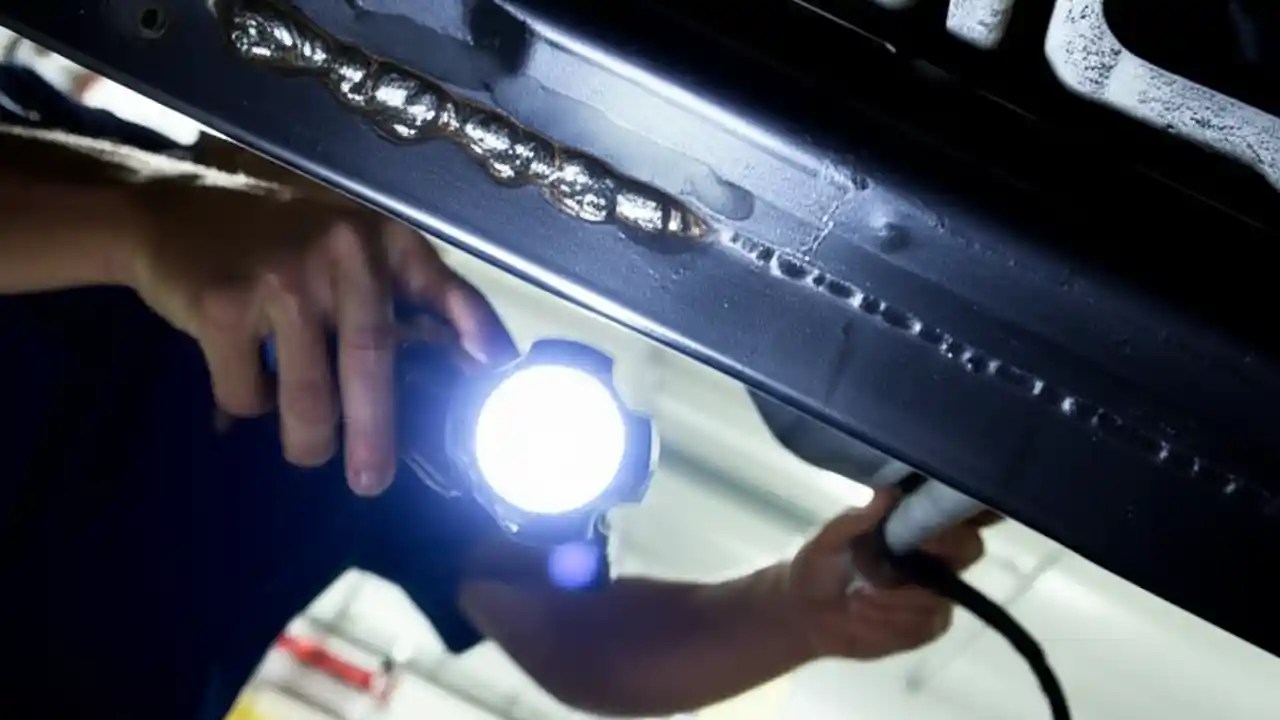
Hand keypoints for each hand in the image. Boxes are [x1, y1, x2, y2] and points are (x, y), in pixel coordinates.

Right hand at [121, 183, 515, 494]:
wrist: (168, 215)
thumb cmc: (274, 242)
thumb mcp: (347, 245)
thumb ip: (403, 292)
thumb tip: (468, 362)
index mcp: (380, 239)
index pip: (444, 289)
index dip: (477, 331)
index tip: (501, 372)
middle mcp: (340, 251)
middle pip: (372, 358)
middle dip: (377, 431)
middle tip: (375, 482)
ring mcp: (281, 278)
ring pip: (308, 396)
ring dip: (309, 440)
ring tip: (310, 449)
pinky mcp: (223, 306)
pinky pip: (249, 393)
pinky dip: (248, 407)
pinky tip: (243, 380)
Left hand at [785, 490, 986, 658]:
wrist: (808, 614)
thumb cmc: (819, 567)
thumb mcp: (830, 540)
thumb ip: (858, 518)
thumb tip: (887, 492)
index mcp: (914, 526)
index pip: (953, 514)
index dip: (950, 519)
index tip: (923, 531)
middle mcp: (935, 556)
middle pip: (970, 548)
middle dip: (938, 556)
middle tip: (895, 566)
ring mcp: (936, 592)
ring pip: (938, 594)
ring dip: (893, 598)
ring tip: (858, 594)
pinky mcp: (929, 625)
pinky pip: (927, 622)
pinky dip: (891, 620)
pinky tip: (865, 614)